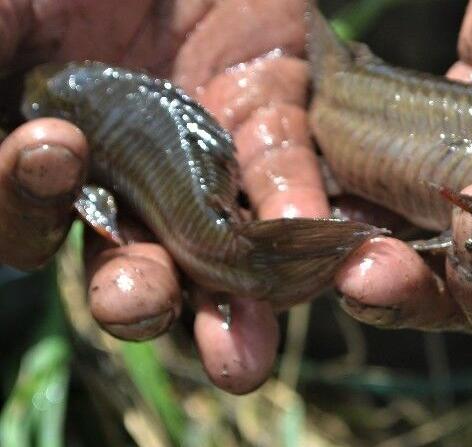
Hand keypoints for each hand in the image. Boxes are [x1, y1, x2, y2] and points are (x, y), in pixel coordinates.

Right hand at [0, 0, 318, 393]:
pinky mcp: (268, 124)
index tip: (52, 153)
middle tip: (140, 302)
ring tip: (237, 356)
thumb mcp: (10, 11)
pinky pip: (284, 180)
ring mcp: (201, 159)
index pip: (32, 222)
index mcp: (51, 155)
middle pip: (129, 265)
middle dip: (135, 297)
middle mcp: (127, 177)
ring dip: (226, 306)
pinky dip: (297, 210)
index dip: (30, 209)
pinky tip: (311, 240)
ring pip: (214, 252)